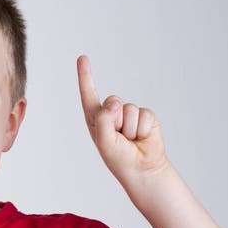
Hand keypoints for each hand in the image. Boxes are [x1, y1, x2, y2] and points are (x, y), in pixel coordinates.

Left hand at [76, 55, 169, 183]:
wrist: (142, 169)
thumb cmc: (119, 158)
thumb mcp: (104, 141)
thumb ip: (104, 120)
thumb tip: (115, 102)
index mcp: (96, 119)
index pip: (89, 95)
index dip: (86, 76)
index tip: (82, 58)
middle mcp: (112, 114)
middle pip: (112, 101)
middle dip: (116, 119)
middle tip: (119, 137)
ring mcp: (129, 114)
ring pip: (129, 110)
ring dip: (130, 129)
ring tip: (131, 140)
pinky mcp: (145, 117)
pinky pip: (144, 115)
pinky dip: (142, 129)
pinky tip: (142, 138)